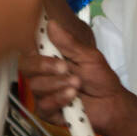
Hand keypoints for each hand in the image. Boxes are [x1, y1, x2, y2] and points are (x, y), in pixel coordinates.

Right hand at [20, 14, 136, 135]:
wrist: (111, 103)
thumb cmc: (99, 78)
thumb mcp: (88, 56)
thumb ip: (69, 43)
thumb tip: (52, 24)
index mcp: (48, 57)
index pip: (30, 48)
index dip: (31, 44)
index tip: (44, 43)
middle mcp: (41, 74)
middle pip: (26, 67)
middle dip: (44, 65)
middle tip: (64, 67)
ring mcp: (42, 93)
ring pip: (35, 86)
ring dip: (57, 83)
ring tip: (77, 83)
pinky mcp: (46, 111)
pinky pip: (43, 104)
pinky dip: (59, 99)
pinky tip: (72, 96)